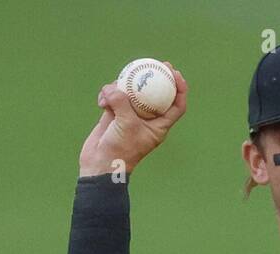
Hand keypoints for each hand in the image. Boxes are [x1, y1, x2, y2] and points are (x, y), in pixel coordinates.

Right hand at [78, 61, 188, 176]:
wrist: (100, 165)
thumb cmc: (120, 150)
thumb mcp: (126, 125)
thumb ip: (122, 103)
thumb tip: (114, 87)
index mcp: (159, 126)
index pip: (177, 106)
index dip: (180, 89)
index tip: (176, 74)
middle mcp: (147, 120)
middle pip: (156, 94)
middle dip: (156, 77)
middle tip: (155, 62)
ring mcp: (130, 116)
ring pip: (131, 92)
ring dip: (120, 88)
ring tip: (111, 92)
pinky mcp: (114, 114)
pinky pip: (113, 97)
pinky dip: (106, 96)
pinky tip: (101, 102)